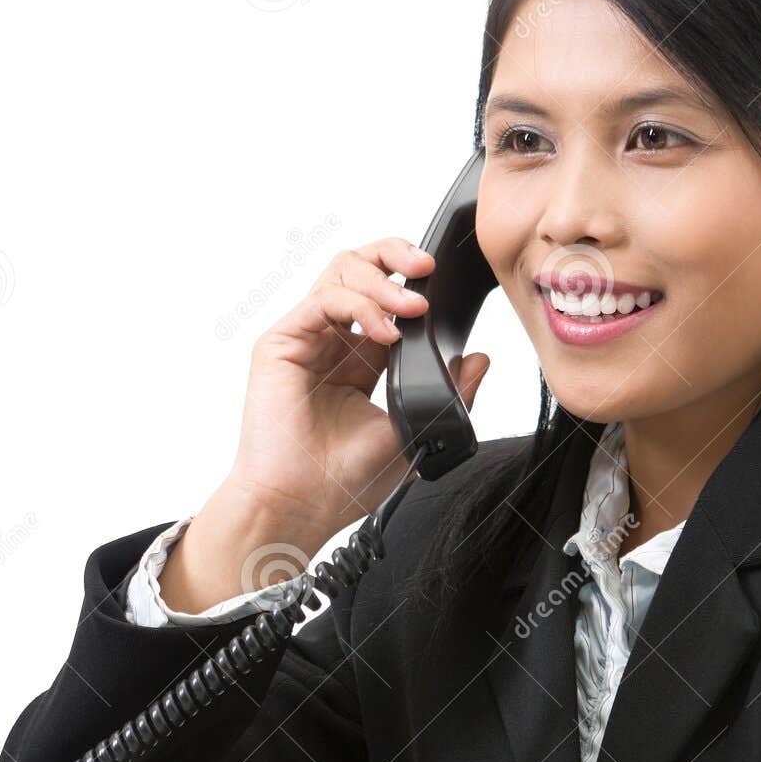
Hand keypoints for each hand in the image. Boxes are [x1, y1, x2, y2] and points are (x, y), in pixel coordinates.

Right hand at [158, 236, 489, 610]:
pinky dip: (360, 307)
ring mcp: (305, 339)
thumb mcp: (413, 430)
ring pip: (340, 273)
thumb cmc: (344, 480)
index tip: (441, 280)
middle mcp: (332, 342)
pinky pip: (322, 301)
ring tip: (413, 310)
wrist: (301, 506)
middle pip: (359, 268)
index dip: (411, 279)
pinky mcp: (281, 344)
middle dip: (394, 255)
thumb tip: (479, 358)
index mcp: (361, 358)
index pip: (385, 295)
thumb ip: (450, 392)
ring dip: (383, 282)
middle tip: (427, 268)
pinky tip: (387, 335)